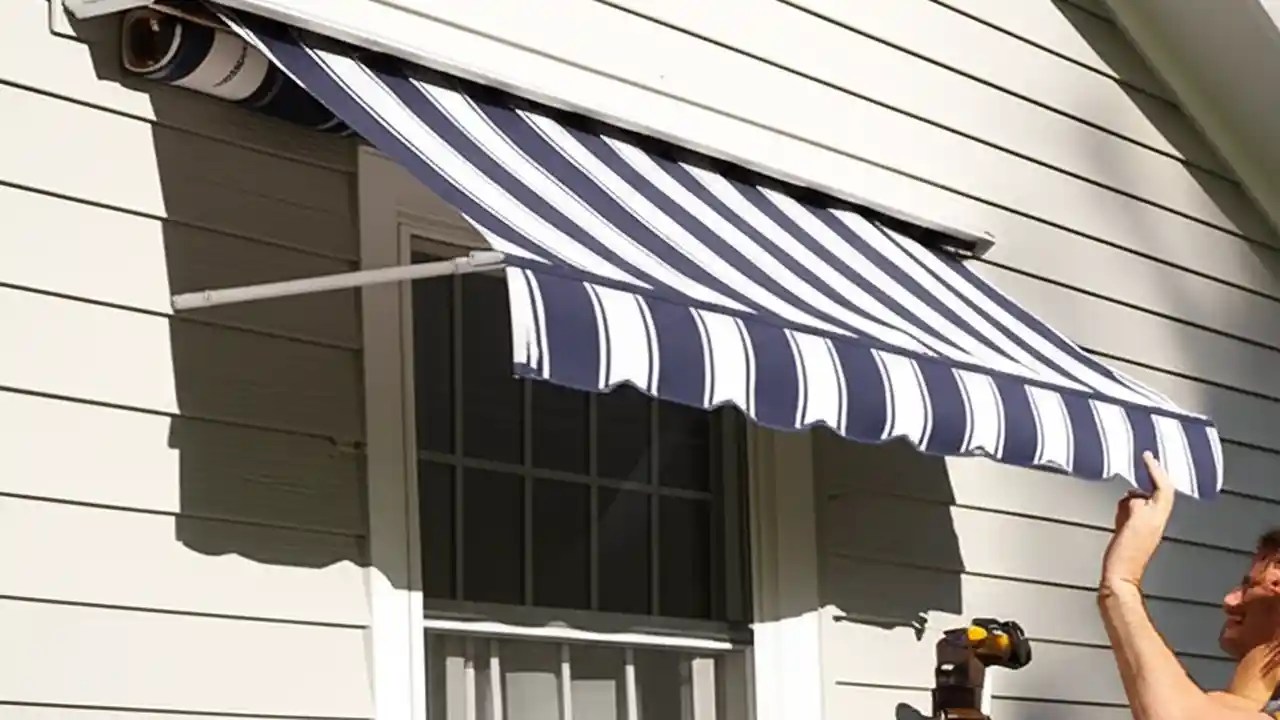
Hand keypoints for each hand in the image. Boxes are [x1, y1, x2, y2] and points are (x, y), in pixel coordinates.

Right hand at [1100, 451, 1174, 589]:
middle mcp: (1154, 521)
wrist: (1119, 578)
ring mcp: (1145, 529)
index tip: (1147, 456)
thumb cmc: (1125, 556)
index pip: (1163, 487)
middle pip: (1159, 493)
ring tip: (1127, 485)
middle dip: (1150, 477)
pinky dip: (1129, 504)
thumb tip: (1134, 496)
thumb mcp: (1133, 523)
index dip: (1156, 470)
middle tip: (1141, 464)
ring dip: (1138, 491)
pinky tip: (1120, 507)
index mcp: (1157, 517)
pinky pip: (1135, 512)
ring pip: (1146, 502)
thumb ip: (1136, 505)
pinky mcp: (1134, 535)